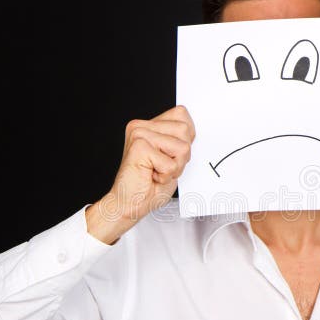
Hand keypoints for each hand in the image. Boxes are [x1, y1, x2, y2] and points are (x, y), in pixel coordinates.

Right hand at [86, 105, 194, 243]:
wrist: (128, 204)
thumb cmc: (149, 185)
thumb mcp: (173, 158)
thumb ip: (180, 139)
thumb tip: (191, 129)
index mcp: (149, 125)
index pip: (182, 114)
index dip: (185, 139)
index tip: (170, 155)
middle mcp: (141, 126)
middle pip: (185, 129)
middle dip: (182, 155)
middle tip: (162, 167)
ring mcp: (139, 134)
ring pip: (182, 146)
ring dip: (175, 165)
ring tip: (157, 171)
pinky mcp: (139, 146)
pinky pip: (171, 163)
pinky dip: (166, 175)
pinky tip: (151, 176)